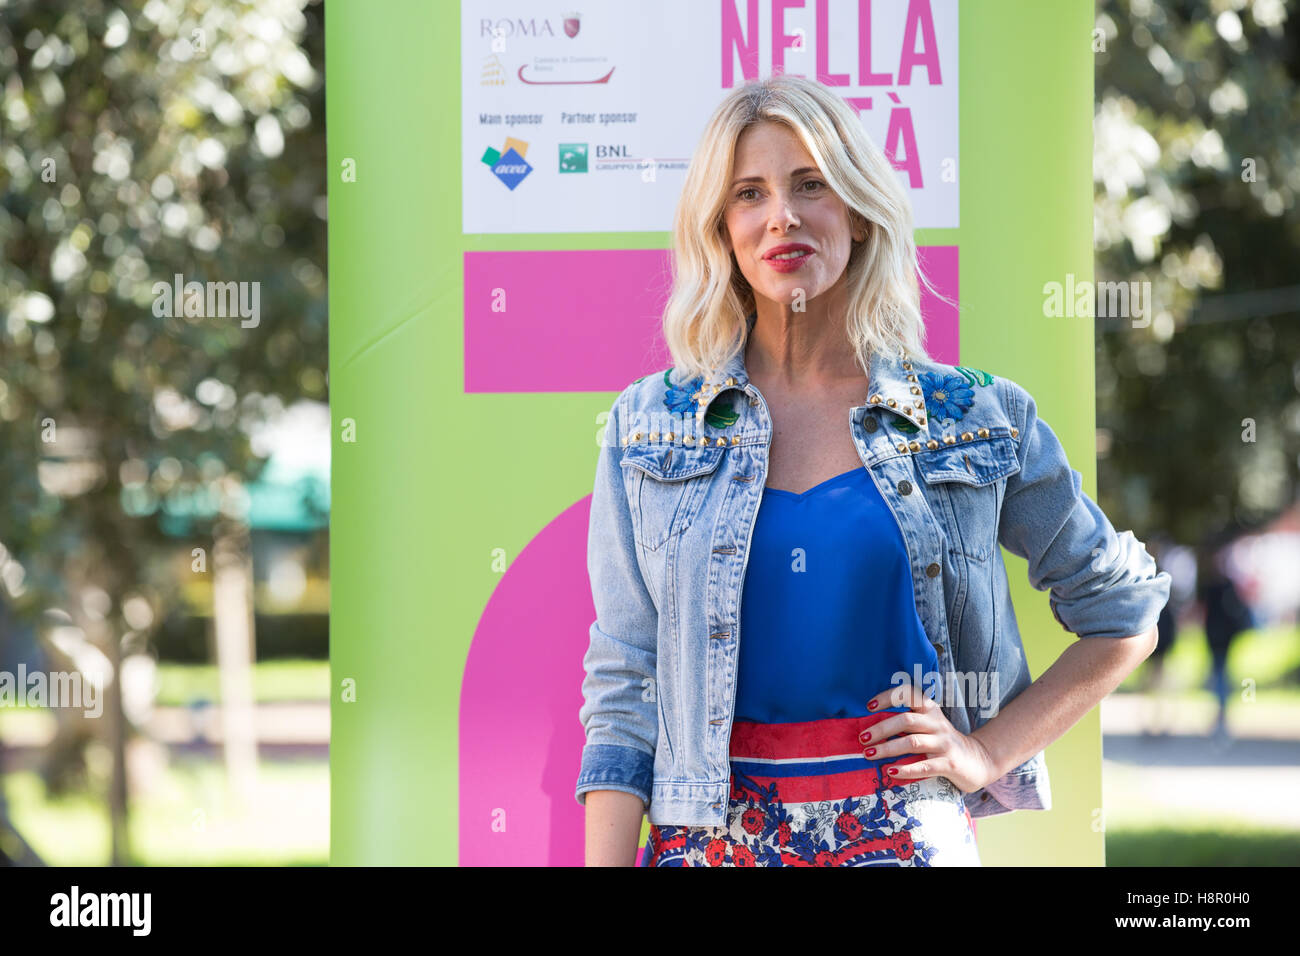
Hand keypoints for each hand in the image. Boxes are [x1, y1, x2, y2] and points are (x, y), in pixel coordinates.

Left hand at [859, 683, 999, 794]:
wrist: (978, 761)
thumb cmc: (943, 743)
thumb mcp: (928, 725)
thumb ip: (906, 721)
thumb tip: (869, 726)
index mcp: (930, 710)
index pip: (910, 694)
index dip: (889, 697)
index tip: (869, 706)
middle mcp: (937, 724)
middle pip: (906, 720)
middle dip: (882, 728)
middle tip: (862, 738)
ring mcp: (944, 744)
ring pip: (912, 743)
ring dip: (888, 748)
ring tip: (868, 754)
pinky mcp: (950, 764)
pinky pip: (925, 767)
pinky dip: (906, 769)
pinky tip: (890, 772)